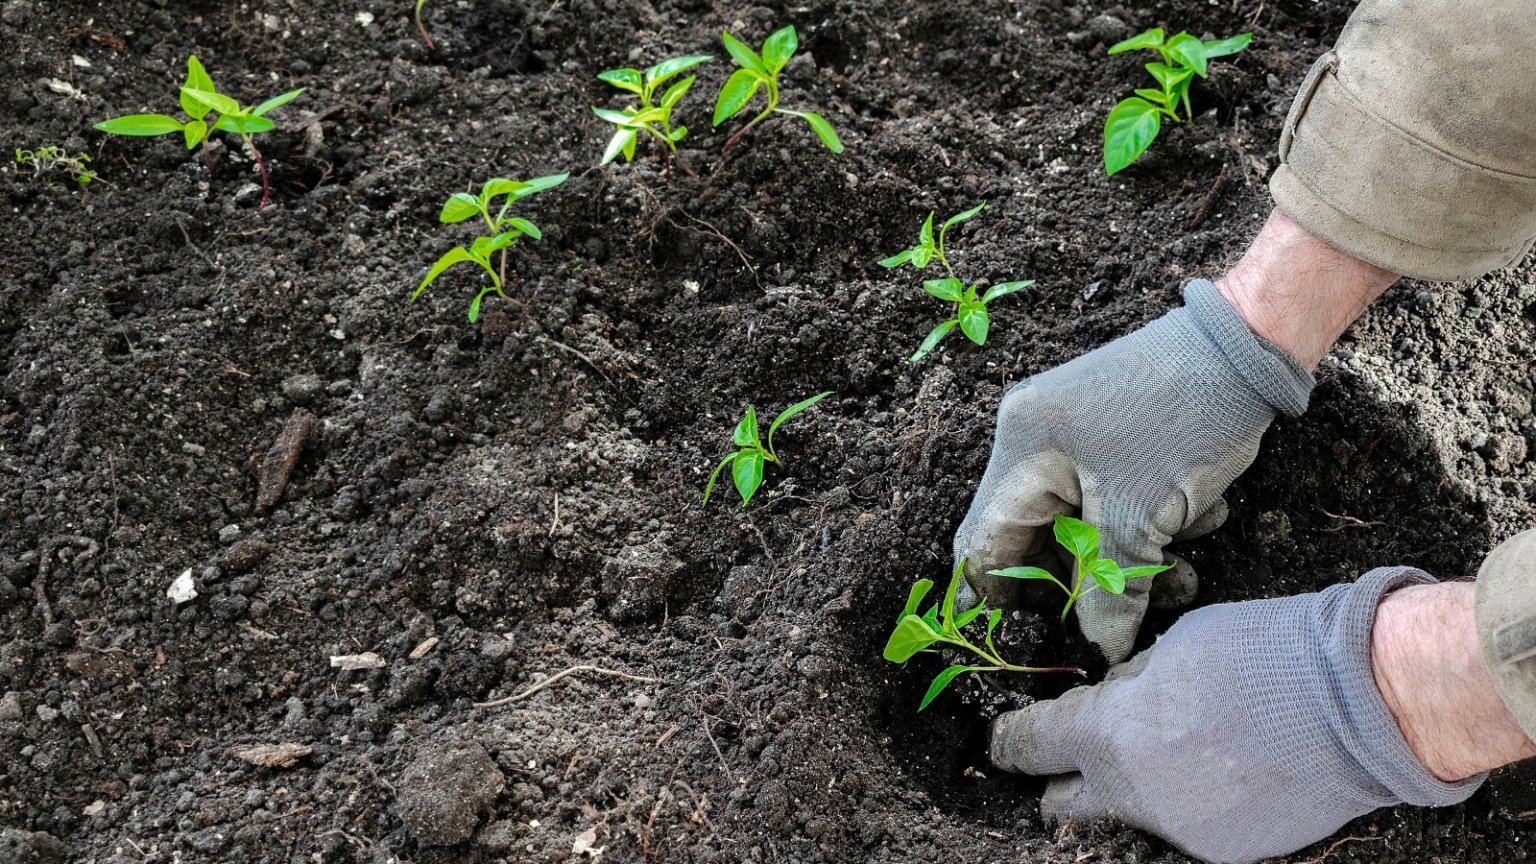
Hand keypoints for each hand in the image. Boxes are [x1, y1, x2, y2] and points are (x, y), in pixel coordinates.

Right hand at [953, 278, 1311, 661]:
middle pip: (1037, 538)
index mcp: (1021, 450)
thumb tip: (1098, 655)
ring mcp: (1070, 431)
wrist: (1252, 343)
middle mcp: (1032, 436)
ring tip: (1187, 571)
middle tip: (1129, 612)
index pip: (984, 542)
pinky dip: (1148, 520)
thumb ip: (1109, 594)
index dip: (1002, 600)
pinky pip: (1111, 496)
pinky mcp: (1109, 432)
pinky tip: (1199, 516)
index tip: (1036, 642)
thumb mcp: (1144, 521)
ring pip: (1084, 523)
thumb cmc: (1186, 422)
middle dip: (1088, 580)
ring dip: (1131, 556)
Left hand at [989, 568, 1483, 863]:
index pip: (1030, 746)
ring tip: (1174, 749)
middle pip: (1064, 804)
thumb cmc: (1265, 656)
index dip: (1011, 740)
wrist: (1362, 704)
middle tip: (1067, 758)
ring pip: (1134, 813)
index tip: (1001, 739)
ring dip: (1138, 785)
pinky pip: (1187, 824)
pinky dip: (1190, 799)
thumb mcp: (1175, 648)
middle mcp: (1135, 795)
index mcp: (1107, 736)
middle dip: (1059, 780)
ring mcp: (1181, 830)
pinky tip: (1220, 769)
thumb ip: (1132, 683)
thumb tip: (1120, 695)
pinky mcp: (1227, 851)